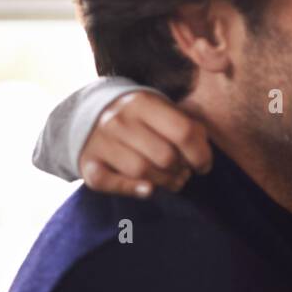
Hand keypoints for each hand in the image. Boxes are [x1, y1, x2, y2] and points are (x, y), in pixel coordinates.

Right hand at [78, 91, 211, 197]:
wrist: (91, 116)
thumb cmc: (142, 119)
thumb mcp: (165, 111)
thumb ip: (189, 128)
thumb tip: (203, 158)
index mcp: (142, 102)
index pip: (183, 132)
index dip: (201, 155)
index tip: (204, 165)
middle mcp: (118, 120)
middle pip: (165, 156)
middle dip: (181, 170)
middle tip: (184, 173)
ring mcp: (100, 141)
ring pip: (142, 171)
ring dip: (164, 182)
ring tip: (171, 181)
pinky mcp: (88, 163)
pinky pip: (111, 183)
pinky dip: (132, 189)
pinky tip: (149, 190)